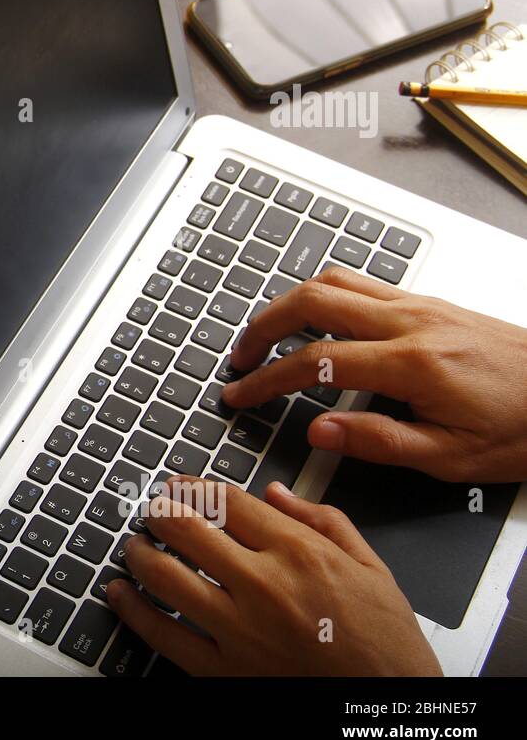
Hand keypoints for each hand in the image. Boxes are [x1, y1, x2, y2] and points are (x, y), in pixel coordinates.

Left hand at [106, 477, 440, 675]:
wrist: (386, 706)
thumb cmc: (386, 643)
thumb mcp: (372, 568)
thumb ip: (324, 521)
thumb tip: (277, 492)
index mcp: (300, 553)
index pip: (226, 501)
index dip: (193, 486)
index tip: (180, 485)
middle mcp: (264, 586)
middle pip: (186, 528)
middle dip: (159, 510)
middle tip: (151, 508)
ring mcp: (239, 629)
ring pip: (164, 576)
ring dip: (140, 553)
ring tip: (136, 545)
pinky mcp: (223, 670)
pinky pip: (163, 635)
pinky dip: (133, 610)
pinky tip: (121, 593)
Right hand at [222, 266, 526, 482]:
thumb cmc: (525, 428)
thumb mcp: (454, 459)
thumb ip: (380, 442)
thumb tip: (318, 431)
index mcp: (414, 365)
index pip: (317, 363)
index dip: (268, 379)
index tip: (241, 394)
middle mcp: (412, 322)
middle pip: (313, 300)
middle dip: (263, 326)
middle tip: (240, 357)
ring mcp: (421, 304)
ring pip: (335, 280)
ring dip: (289, 303)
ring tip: (267, 335)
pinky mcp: (431, 302)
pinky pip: (362, 283)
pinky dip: (324, 295)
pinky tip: (317, 322)